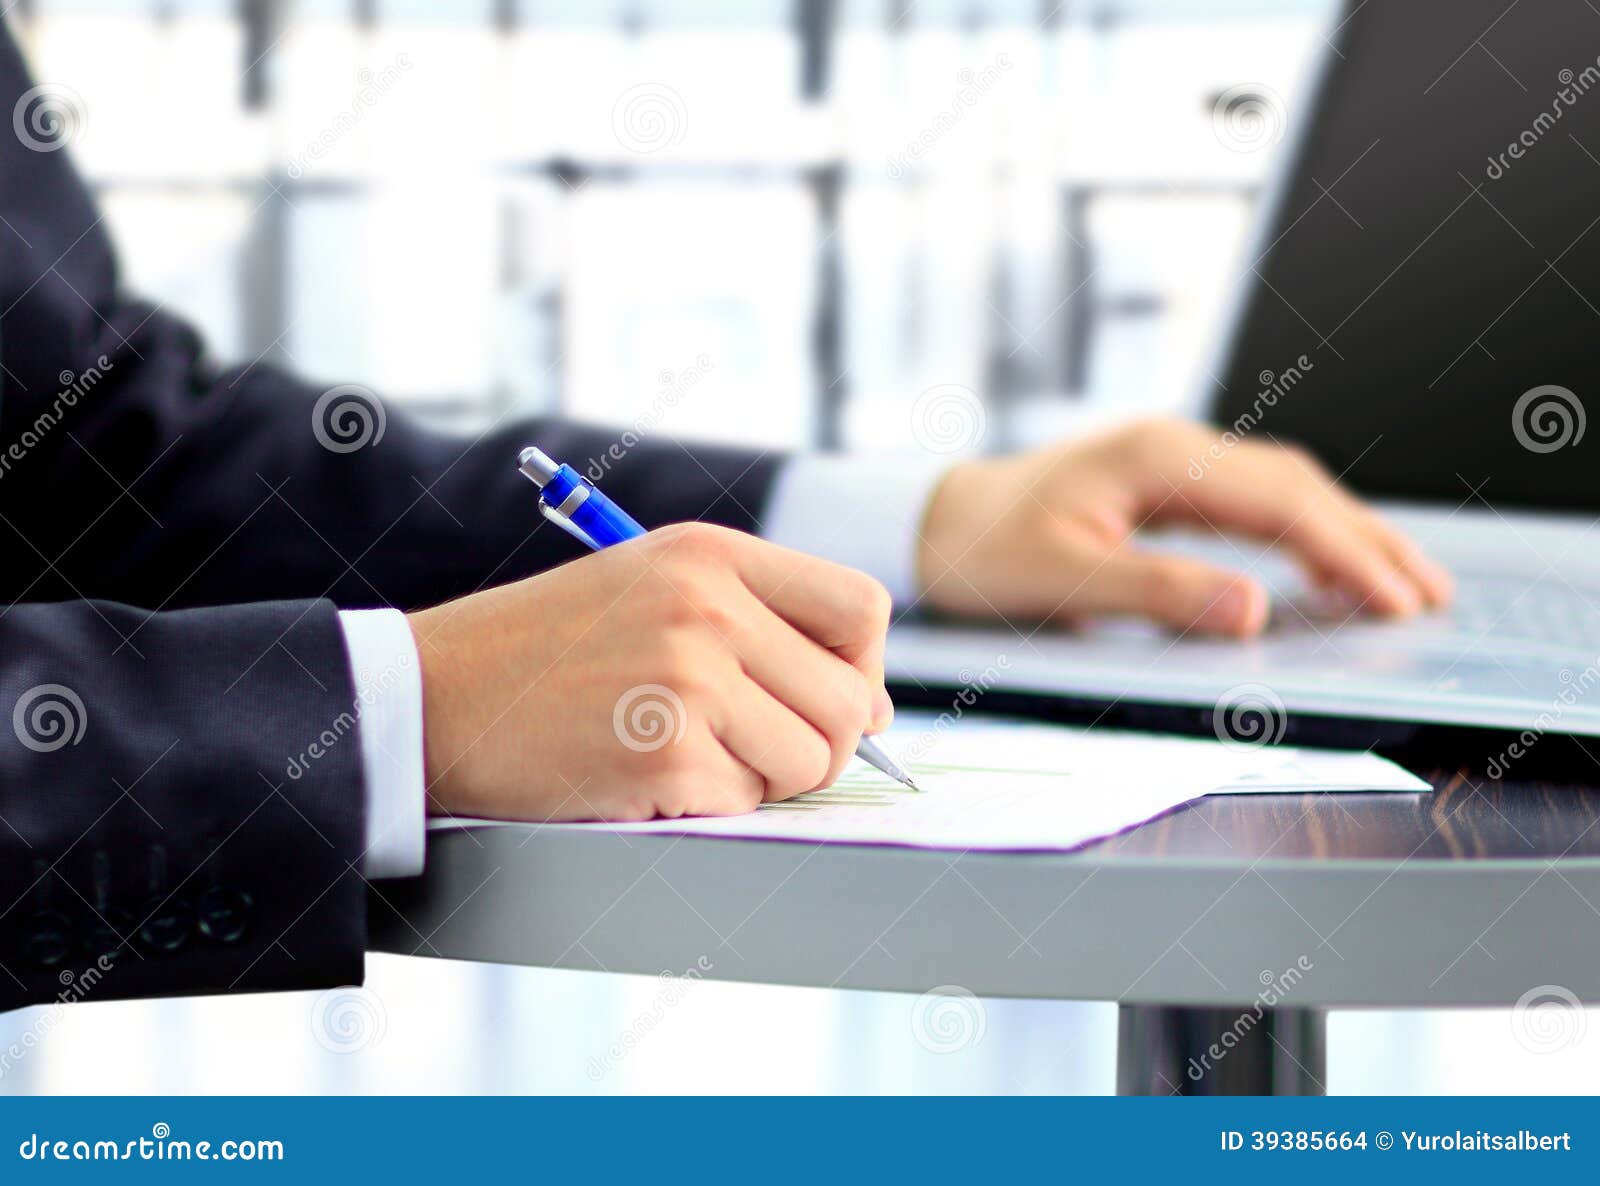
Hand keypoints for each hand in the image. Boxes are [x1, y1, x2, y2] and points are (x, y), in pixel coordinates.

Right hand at [408, 523, 892, 822]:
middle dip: (820, 744)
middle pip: (851, 701)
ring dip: (762, 779)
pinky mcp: (661, 754)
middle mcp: (709, 607)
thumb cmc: (548, 649)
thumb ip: (761, 623)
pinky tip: (642, 775)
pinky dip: (703, 806)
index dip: (862, 667)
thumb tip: (874, 707)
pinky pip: (742, 803)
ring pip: (810, 762)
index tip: (825, 696)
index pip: (861, 609)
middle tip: (755, 750)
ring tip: (690, 755)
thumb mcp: (654, 587)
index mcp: (713, 555)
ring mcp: (687, 679)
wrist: (434, 694)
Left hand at [915, 418, 1453, 636]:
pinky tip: (1326, 564)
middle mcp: (1175, 448)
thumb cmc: (987, 552)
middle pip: (1297, 485)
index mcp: (1158, 460)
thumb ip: (1159, 593)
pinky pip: (1253, 501)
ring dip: (1344, 531)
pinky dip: (1302, 531)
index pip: (1280, 502)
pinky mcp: (1164, 484)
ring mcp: (1171, 461)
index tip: (1396, 600)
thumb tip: (1256, 611)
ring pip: (1283, 488)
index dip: (1346, 552)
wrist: (935, 524)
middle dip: (1366, 539)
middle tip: (1429, 595)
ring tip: (1403, 580)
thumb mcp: (1065, 581)